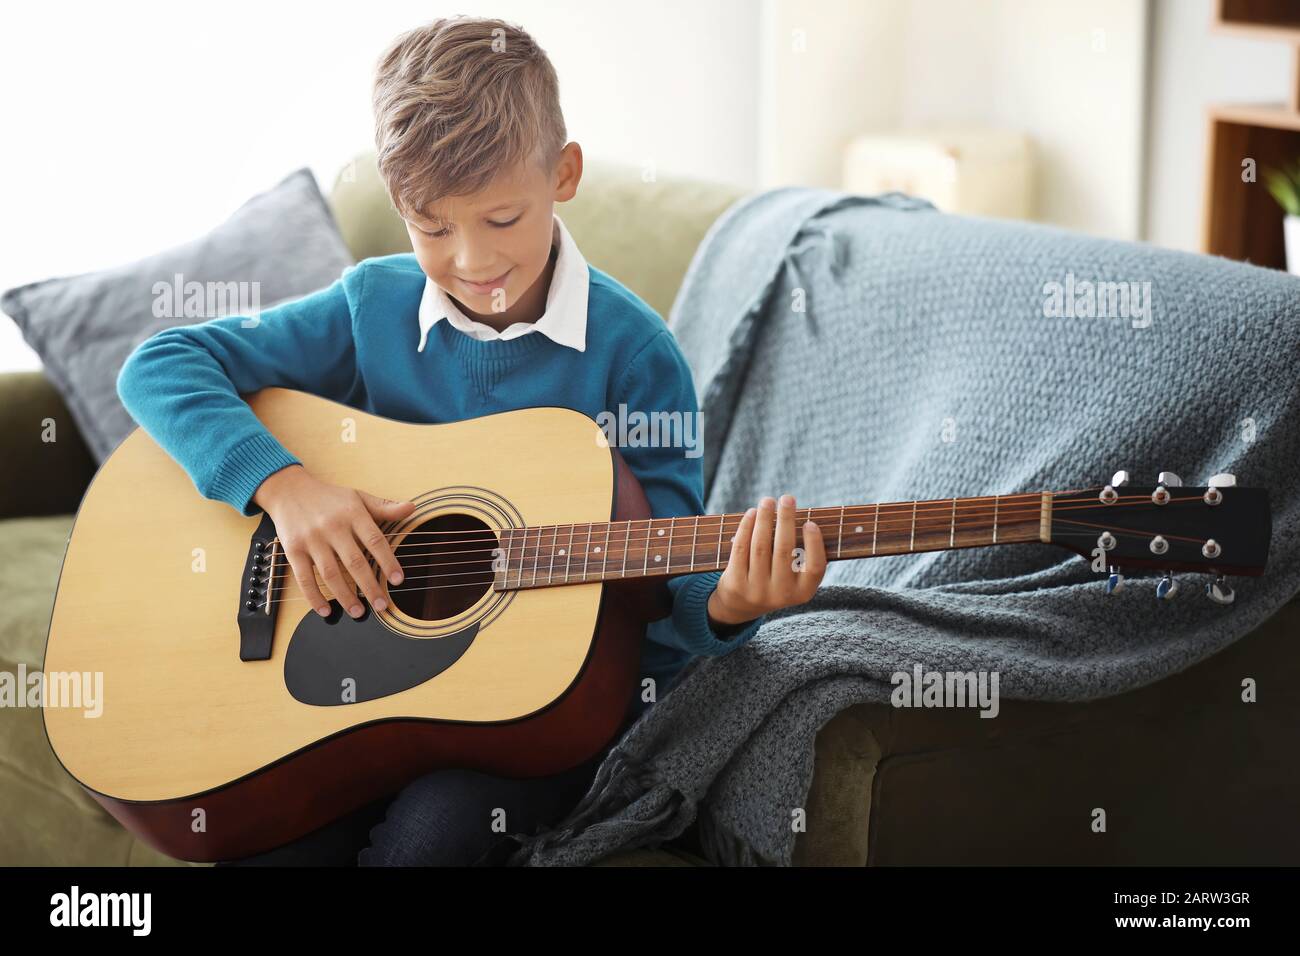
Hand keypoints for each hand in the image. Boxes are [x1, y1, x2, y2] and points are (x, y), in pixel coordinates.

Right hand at [252, 464, 416, 618]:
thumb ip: (384, 507)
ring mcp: (312, 539)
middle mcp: (332, 527)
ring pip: (330, 574)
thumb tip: (411, 508)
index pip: (375, 540)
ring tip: (359, 612)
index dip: (388, 562)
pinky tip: (326, 611)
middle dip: (370, 587)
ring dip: (345, 596)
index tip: (398, 580)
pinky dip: (314, 597)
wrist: (289, 490)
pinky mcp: (293, 550)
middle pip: (354, 562)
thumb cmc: (329, 498)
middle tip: (382, 606)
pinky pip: (304, 578)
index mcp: (352, 514)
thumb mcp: (358, 497)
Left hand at [708, 494, 826, 628]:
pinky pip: (741, 549)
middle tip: (787, 498)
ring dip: (765, 518)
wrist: (741, 605)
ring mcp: (757, 591)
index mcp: (803, 593)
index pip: (815, 567)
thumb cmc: (775, 580)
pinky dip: (746, 528)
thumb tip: (800, 516)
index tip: (809, 522)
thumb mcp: (793, 577)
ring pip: (761, 546)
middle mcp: (781, 594)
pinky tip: (752, 514)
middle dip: (786, 520)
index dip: (814, 544)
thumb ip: (801, 554)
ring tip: (768, 501)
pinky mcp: (736, 584)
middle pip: (784, 550)